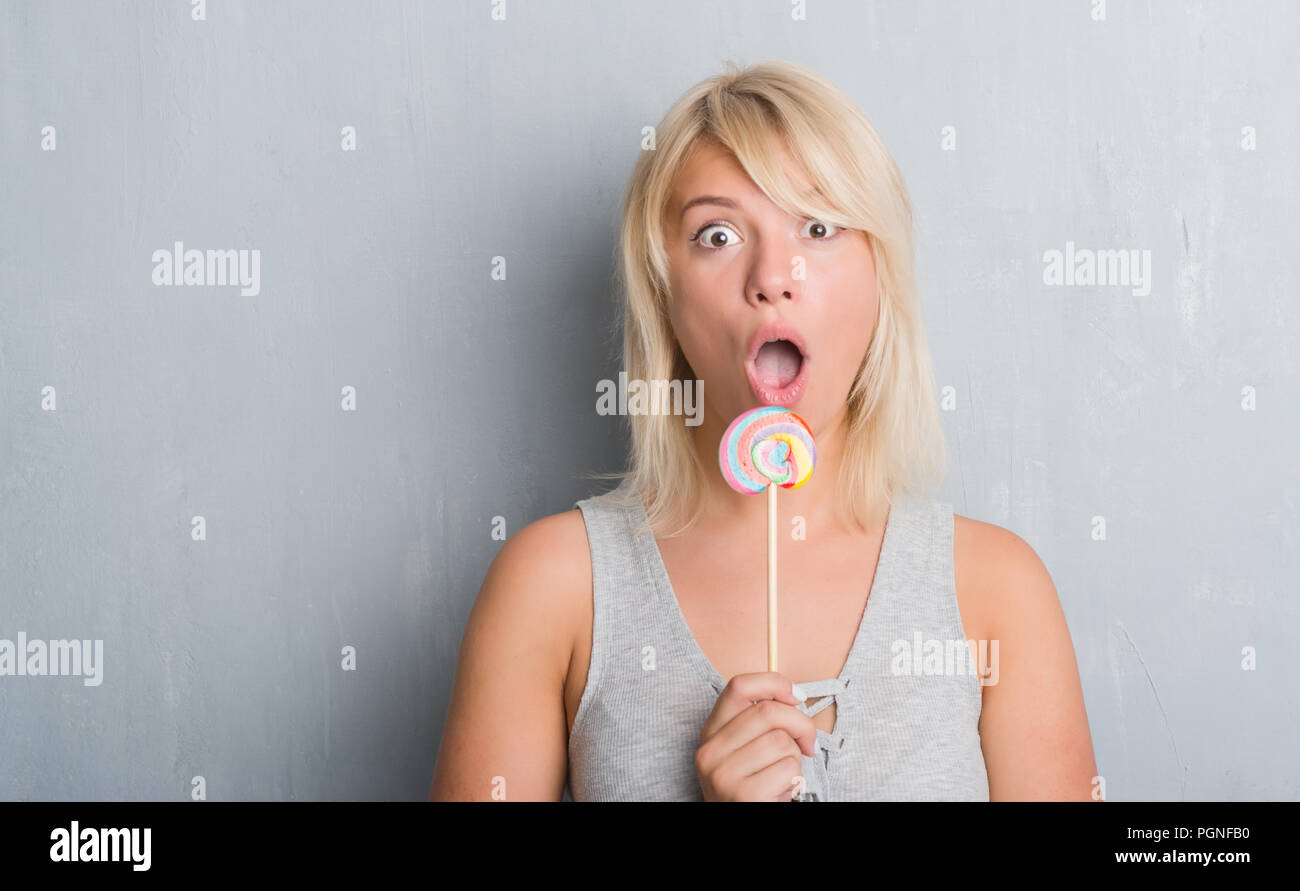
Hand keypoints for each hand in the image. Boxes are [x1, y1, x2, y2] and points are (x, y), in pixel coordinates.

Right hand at [694, 672, 818, 801]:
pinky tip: (780, 792)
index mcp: (710, 734)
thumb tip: (794, 696)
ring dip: (796, 760)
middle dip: (801, 724)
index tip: (795, 696)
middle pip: (769, 711)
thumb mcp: (744, 753)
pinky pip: (789, 770)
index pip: (739, 686)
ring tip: (783, 776)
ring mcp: (724, 774)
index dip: (774, 683)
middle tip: (809, 743)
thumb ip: (760, 724)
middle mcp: (710, 751)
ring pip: (783, 742)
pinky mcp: (744, 794)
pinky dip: (795, 782)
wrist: (736, 825)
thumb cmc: (751, 789)